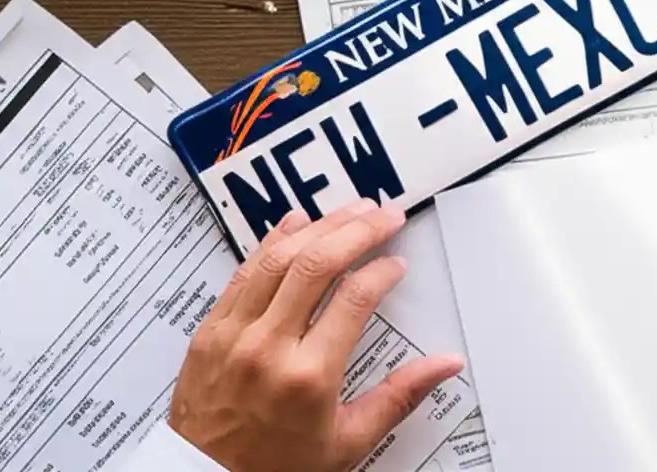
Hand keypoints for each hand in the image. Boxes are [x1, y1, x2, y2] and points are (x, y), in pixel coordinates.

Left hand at [169, 200, 464, 471]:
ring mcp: (234, 334)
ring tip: (348, 210)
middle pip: (317, 264)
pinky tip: (294, 224)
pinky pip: (243, 272)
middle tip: (384, 216)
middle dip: (357, 231)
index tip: (396, 264)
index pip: (354, 298)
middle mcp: (268, 347)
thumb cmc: (275, 469)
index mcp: (308, 376)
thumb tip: (446, 365)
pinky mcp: (210, 330)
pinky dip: (271, 242)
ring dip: (318, 227)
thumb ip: (400, 396)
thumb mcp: (348, 441)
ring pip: (279, 259)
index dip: (382, 271)